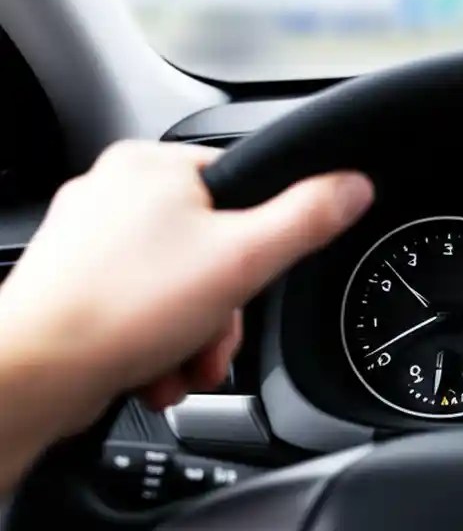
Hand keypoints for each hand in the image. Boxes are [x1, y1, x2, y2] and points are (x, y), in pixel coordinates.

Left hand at [0, 141, 372, 476]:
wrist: (33, 375)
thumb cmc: (120, 310)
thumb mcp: (245, 258)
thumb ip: (308, 217)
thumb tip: (353, 185)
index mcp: (151, 164)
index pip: (241, 187)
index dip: (260, 243)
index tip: (250, 280)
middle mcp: (113, 192)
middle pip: (212, 247)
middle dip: (223, 309)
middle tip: (214, 337)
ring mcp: (88, 241)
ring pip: (178, 285)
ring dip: (194, 335)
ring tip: (181, 362)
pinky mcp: (72, 286)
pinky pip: (141, 310)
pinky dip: (156, 344)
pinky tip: (154, 368)